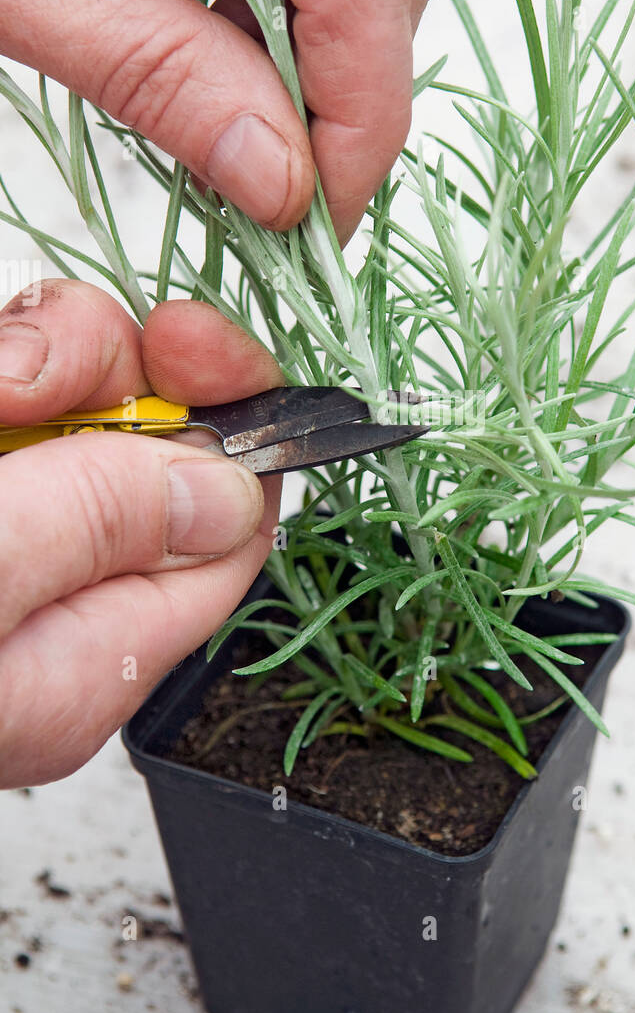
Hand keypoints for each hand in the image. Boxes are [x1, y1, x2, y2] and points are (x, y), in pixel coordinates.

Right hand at [0, 281, 282, 786]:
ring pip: (70, 415)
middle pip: (149, 454)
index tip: (199, 348)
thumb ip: (102, 526)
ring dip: (34, 366)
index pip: (228, 536)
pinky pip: (9, 412)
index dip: (234, 426)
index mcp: (86, 664)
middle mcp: (47, 612)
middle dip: (109, 377)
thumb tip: (222, 492)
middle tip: (35, 368)